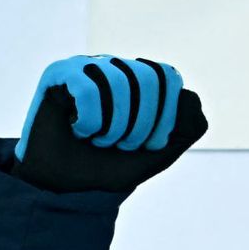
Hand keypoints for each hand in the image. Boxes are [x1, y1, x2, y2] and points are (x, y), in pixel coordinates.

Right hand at [13, 55, 207, 193]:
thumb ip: (186, 128)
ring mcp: (88, 66)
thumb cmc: (109, 165)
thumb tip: (189, 94)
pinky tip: (79, 130)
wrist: (65, 183)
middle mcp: (117, 67)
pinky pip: (88, 89)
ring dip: (114, 127)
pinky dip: (90, 121)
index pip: (170, 78)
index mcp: (144, 81)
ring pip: (119, 81)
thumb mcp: (158, 153)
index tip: (147, 145)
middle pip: (149, 77)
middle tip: (122, 145)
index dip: (165, 118)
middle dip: (141, 124)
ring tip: (99, 139)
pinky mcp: (60, 72)